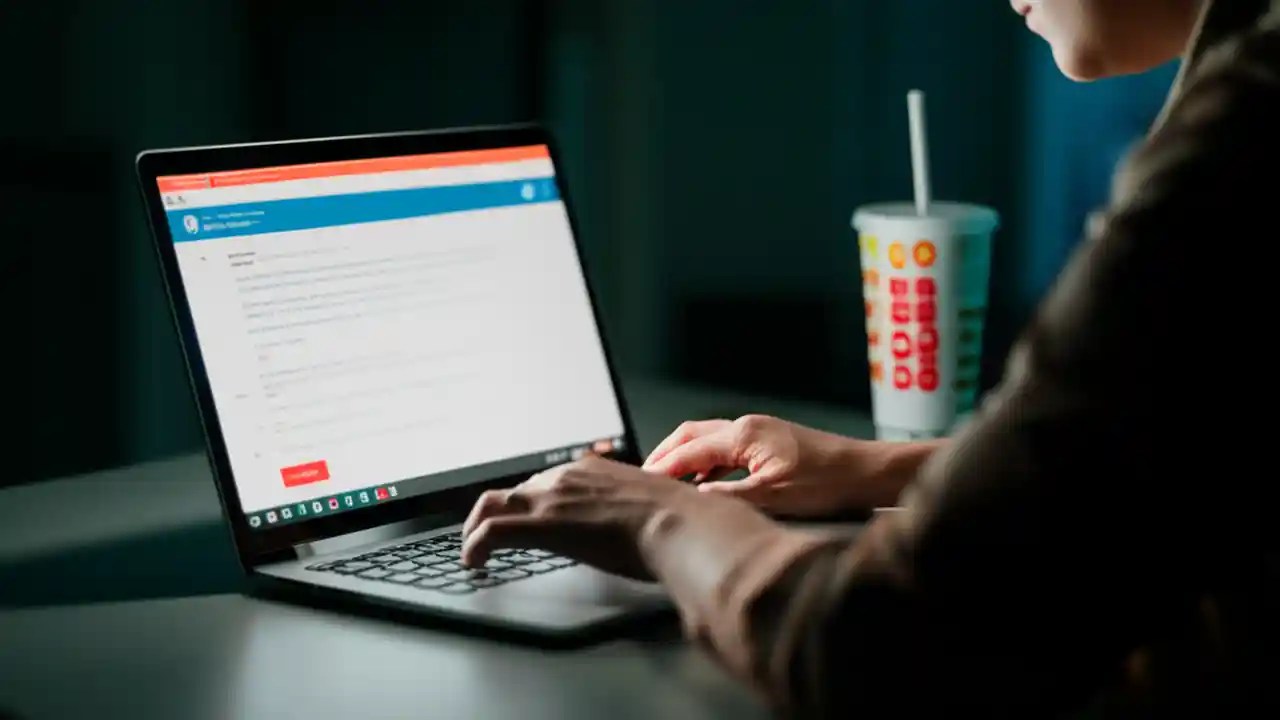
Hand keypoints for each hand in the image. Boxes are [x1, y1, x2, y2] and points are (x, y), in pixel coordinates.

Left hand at [460, 456, 699, 579]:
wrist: (676, 523)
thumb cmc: (674, 520)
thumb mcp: (647, 503)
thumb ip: (630, 507)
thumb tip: (637, 523)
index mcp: (589, 469)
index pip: (545, 481)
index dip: (530, 503)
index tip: (526, 519)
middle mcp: (564, 476)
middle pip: (514, 491)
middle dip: (498, 514)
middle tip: (488, 536)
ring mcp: (550, 499)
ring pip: (491, 504)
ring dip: (475, 528)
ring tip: (472, 550)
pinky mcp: (540, 524)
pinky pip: (490, 531)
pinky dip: (474, 545)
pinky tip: (474, 561)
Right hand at [643, 415, 915, 516]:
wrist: (865, 472)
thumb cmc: (827, 483)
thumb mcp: (774, 497)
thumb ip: (729, 498)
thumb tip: (693, 502)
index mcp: (743, 435)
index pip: (688, 451)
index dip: (661, 469)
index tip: (639, 485)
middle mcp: (746, 426)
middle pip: (690, 435)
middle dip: (664, 455)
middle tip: (642, 478)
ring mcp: (758, 431)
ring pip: (706, 438)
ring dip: (683, 456)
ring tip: (665, 480)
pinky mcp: (768, 442)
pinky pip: (724, 447)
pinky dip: (704, 461)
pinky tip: (703, 482)